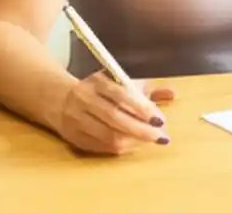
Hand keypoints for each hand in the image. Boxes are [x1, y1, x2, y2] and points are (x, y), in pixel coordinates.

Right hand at [52, 71, 176, 154]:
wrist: (59, 98)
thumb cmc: (100, 91)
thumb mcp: (121, 83)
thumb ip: (147, 89)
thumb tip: (172, 94)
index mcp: (98, 82)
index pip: (122, 96)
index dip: (143, 109)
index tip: (160, 119)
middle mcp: (84, 100)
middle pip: (115, 118)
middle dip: (141, 130)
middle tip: (160, 136)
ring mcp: (76, 119)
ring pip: (107, 135)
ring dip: (132, 141)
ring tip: (149, 142)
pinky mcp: (73, 136)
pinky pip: (99, 146)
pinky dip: (119, 148)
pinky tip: (132, 145)